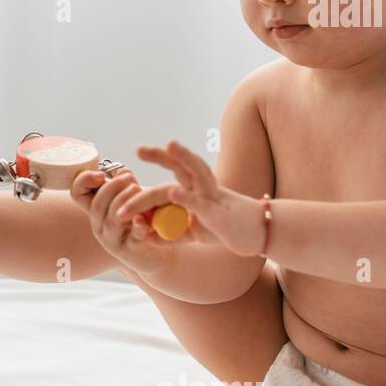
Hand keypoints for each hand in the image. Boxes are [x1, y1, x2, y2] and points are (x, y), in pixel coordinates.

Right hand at [70, 168, 172, 276]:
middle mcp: (100, 226)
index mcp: (97, 211)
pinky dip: (138, 226)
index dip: (83, 181)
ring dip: (124, 201)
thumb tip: (122, 171)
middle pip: (96, 206)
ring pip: (112, 220)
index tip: (101, 174)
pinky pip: (133, 238)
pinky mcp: (132, 251)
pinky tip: (142, 218)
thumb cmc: (142, 222)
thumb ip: (125, 185)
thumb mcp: (131, 200)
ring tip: (139, 190)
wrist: (155, 255)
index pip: (77, 194)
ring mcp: (114, 241)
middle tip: (129, 178)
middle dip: (112, 187)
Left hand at [128, 140, 265, 256]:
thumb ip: (171, 234)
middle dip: (161, 156)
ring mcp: (210, 197)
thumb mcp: (193, 233)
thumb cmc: (225, 229)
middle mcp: (202, 187)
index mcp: (194, 189)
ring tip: (167, 147)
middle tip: (139, 149)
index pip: (171, 173)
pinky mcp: (217, 213)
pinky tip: (174, 191)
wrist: (256, 235)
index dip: (155, 166)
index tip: (130, 172)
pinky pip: (200, 203)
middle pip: (181, 165)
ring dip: (182, 159)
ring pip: (195, 174)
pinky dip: (186, 197)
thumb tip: (147, 238)